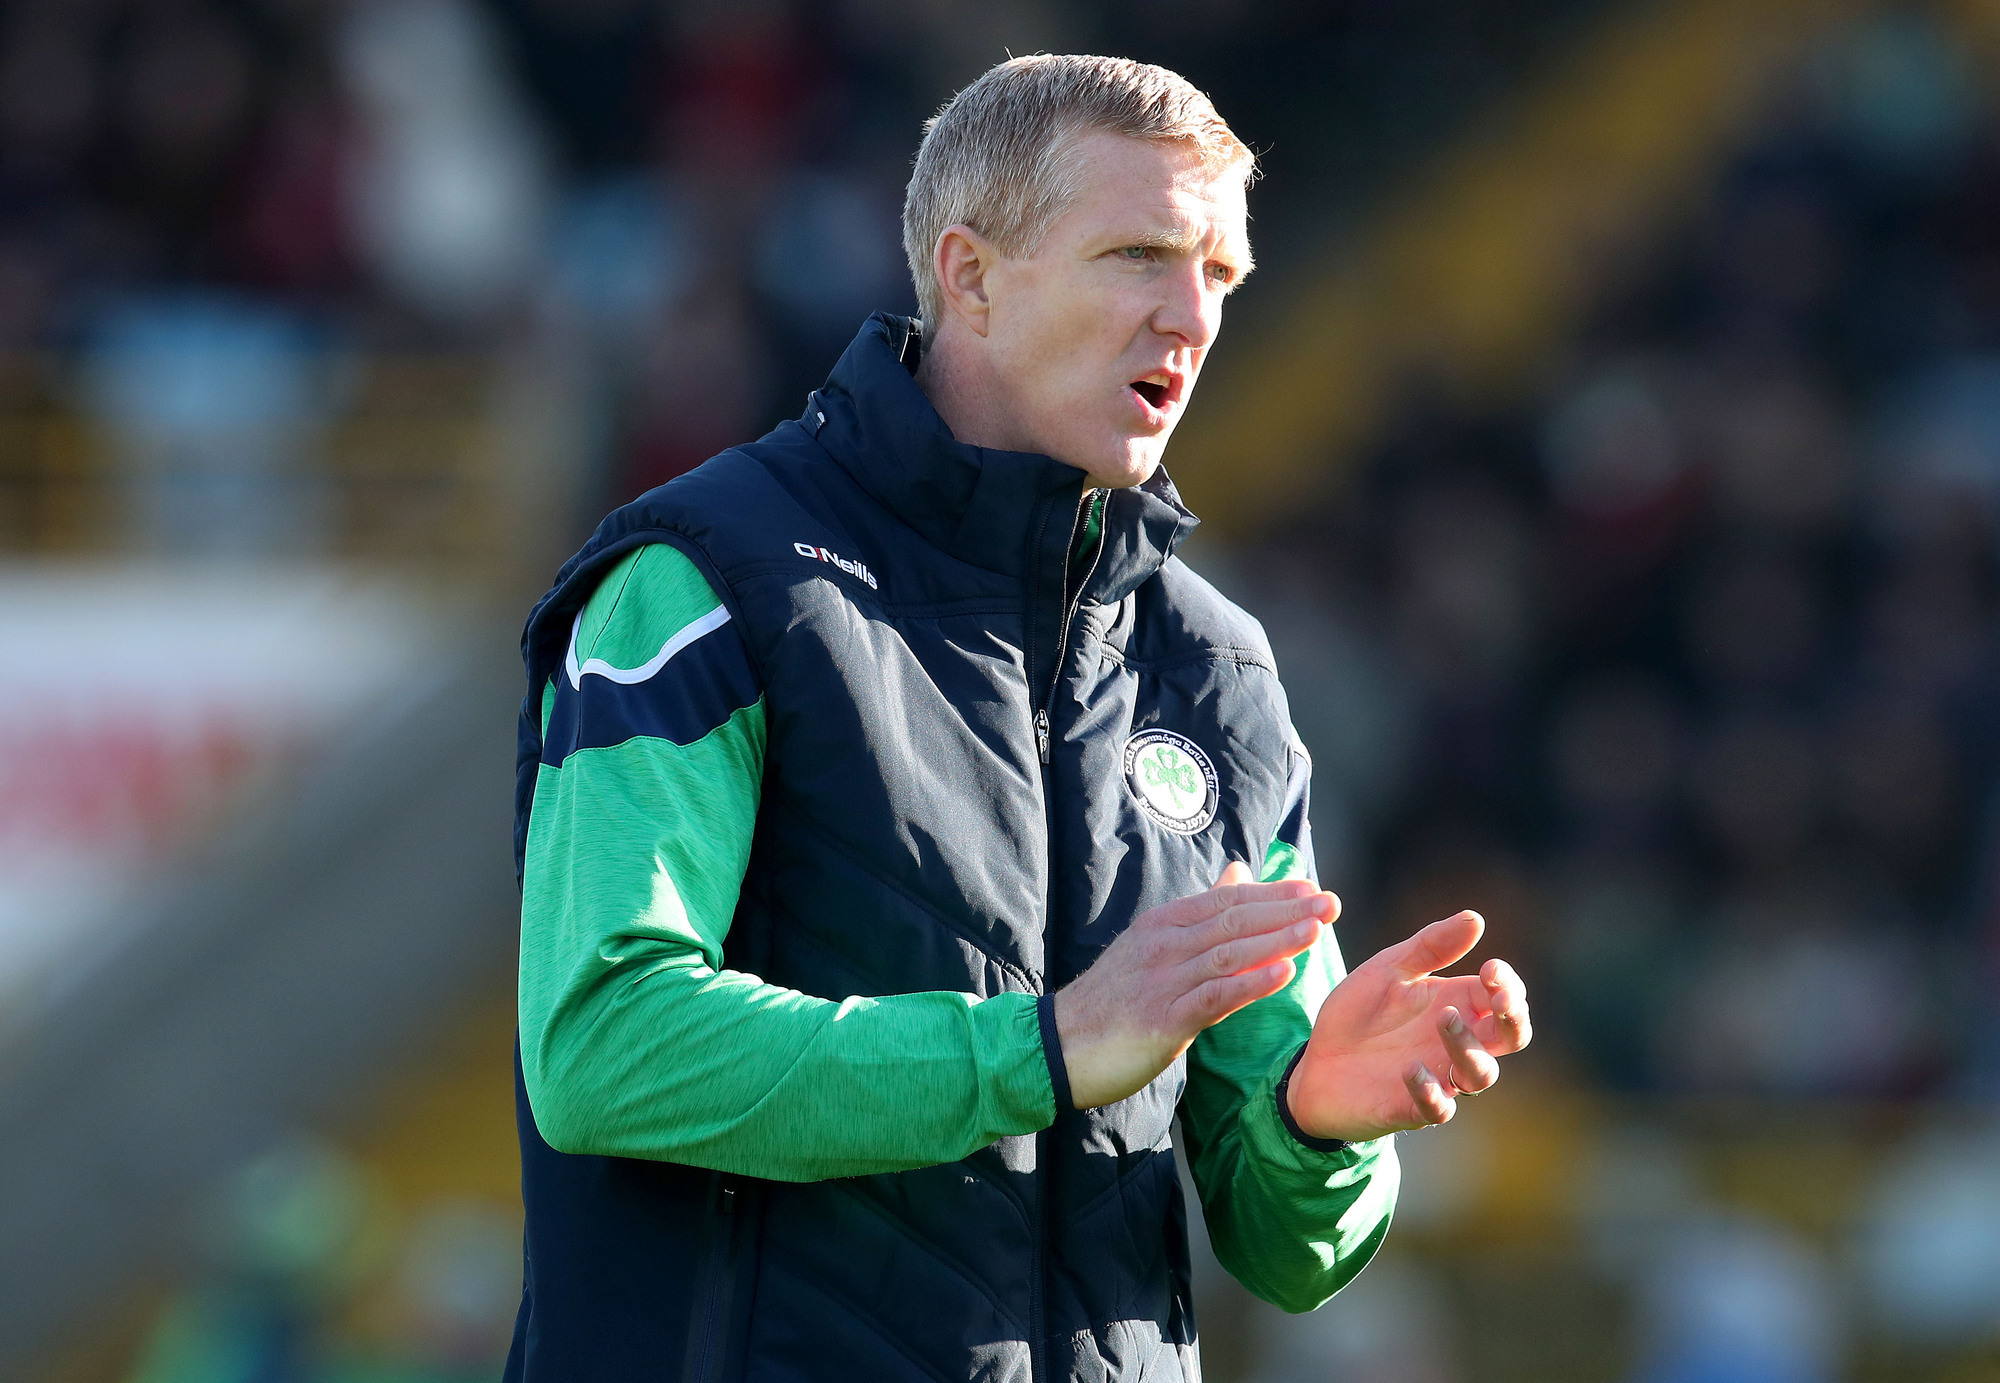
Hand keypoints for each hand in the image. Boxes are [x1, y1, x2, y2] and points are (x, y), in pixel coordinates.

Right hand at [1054, 861, 1336, 1108]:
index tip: (1311, 888)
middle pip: (1234, 920)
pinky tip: (1283, 974)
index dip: (1271, 894)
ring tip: (1317, 930)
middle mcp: (1164, 944)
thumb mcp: (1153, 946)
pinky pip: (1215, 996)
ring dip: (1277, 940)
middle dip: (1286, 911)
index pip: (1226, 900)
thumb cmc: (1111, 1001)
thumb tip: (1237, 873)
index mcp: (1163, 924)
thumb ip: (1199, 915)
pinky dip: (1251, 983)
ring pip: (1230, 953)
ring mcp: (1164, 980)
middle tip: (1331, 903)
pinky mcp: (1164, 1018)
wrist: (1059, 1046)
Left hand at [1283, 909, 1530, 1142]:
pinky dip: (1430, 1091)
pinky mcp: (1411, 1109)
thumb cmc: (1359, 1014)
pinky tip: (1410, 1069)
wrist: (1313, 1061)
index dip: (1508, 984)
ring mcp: (1439, 1078)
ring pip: (1481, 1073)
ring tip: (1443, 1017)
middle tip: (1499, 998)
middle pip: (1511, 1037)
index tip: (1490, 969)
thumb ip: (1430, 946)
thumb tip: (1476, 918)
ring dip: (1469, 1046)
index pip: (1505, 997)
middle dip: (1514, 1017)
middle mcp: (1456, 1044)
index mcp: (1456, 1005)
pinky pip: (1437, 1108)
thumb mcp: (1389, 970)